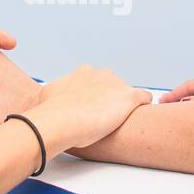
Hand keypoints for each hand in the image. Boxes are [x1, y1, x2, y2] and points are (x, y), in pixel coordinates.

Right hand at [26, 65, 152, 150]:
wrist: (60, 121)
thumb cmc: (50, 112)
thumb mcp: (48, 95)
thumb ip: (55, 93)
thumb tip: (50, 98)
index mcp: (84, 72)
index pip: (96, 80)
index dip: (94, 96)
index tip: (90, 109)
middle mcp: (102, 73)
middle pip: (113, 85)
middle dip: (109, 99)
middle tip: (101, 117)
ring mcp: (117, 84)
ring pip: (126, 93)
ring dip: (123, 105)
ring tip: (118, 121)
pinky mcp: (130, 96)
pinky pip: (144, 97)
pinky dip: (143, 105)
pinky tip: (139, 115)